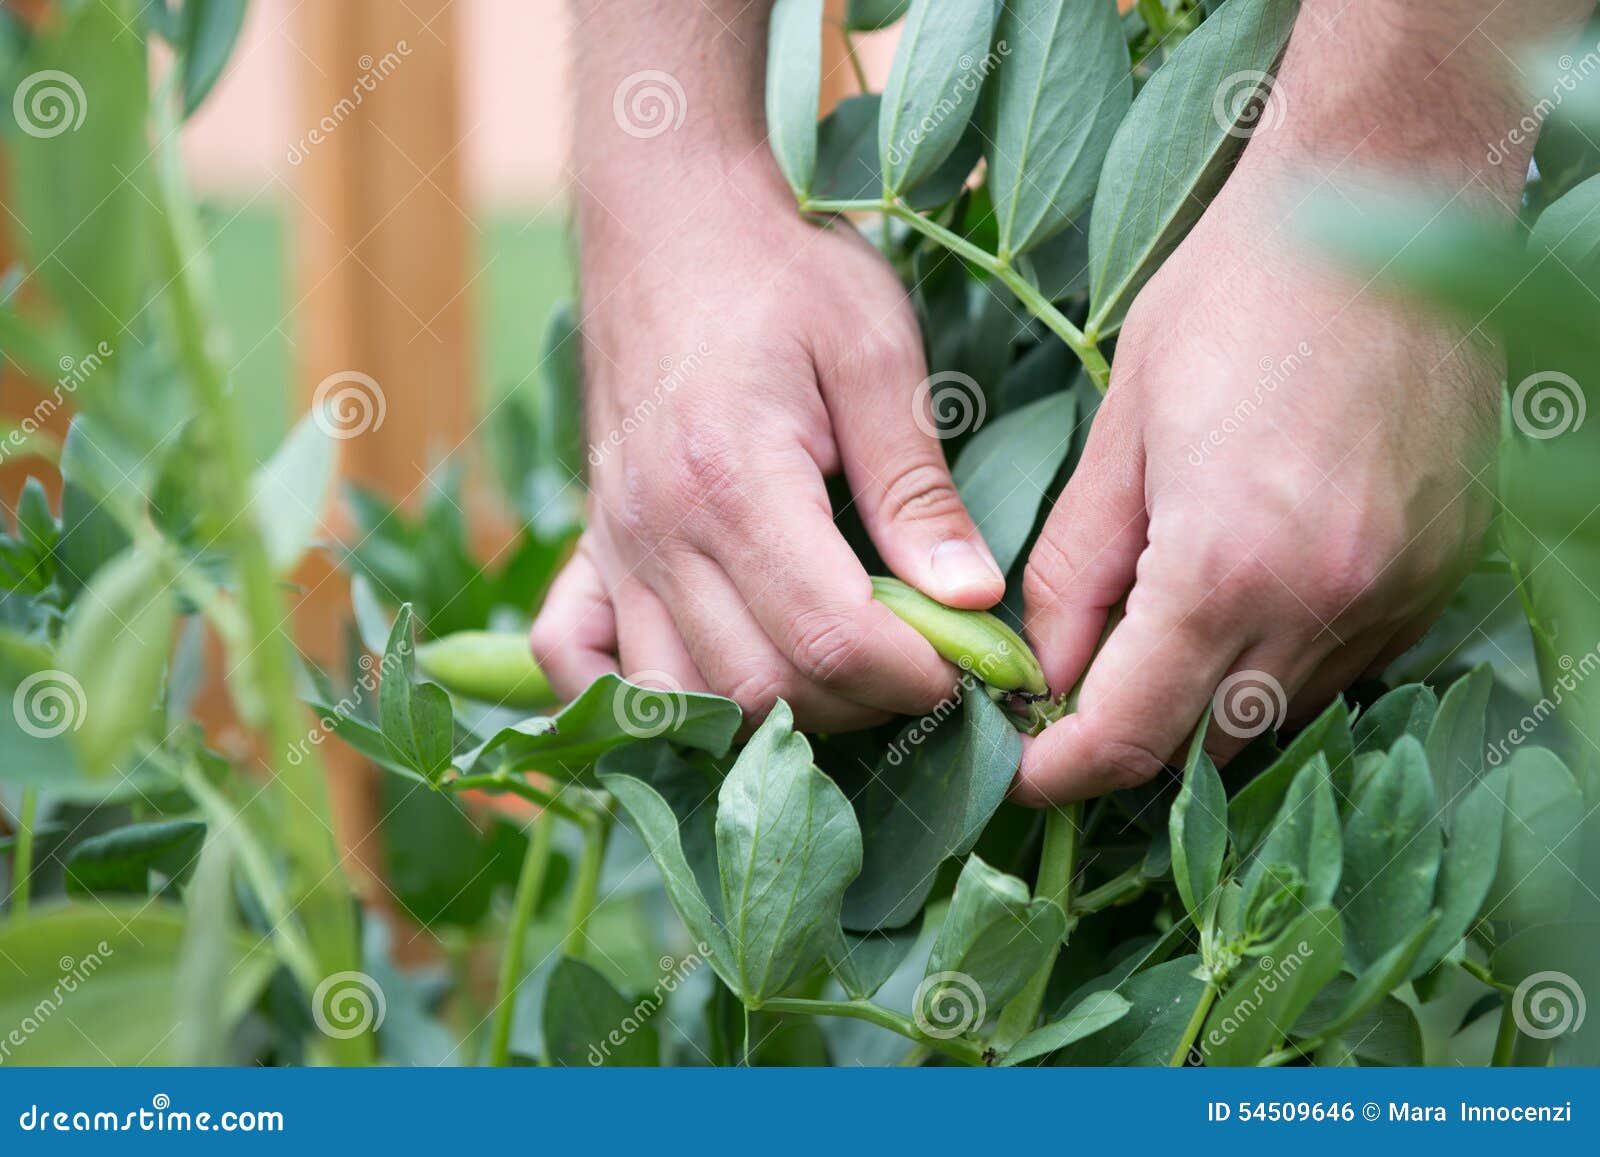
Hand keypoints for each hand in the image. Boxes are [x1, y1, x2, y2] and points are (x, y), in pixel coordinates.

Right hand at [531, 174, 1004, 728]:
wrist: (668, 214)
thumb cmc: (782, 271)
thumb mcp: (876, 357)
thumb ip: (916, 489)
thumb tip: (972, 598)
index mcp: (736, 480)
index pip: (830, 638)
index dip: (915, 675)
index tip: (970, 662)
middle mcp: (658, 531)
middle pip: (758, 688)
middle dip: (857, 703)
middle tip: (919, 663)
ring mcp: (612, 544)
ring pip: (679, 698)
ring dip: (768, 715)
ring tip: (837, 673)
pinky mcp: (590, 543)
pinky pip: (576, 658)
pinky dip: (633, 701)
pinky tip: (703, 686)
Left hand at [1015, 149, 1499, 802]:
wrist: (1385, 202)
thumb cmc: (1233, 297)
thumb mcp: (1120, 428)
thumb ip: (1075, 568)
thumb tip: (1040, 670)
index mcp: (1224, 564)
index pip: (1130, 735)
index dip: (1062, 773)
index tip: (1022, 774)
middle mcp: (1323, 603)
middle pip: (1204, 747)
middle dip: (1128, 745)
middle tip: (1070, 704)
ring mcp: (1395, 594)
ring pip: (1275, 714)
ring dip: (1203, 703)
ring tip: (1152, 639)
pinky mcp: (1438, 573)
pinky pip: (1340, 666)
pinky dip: (1276, 662)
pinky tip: (1242, 597)